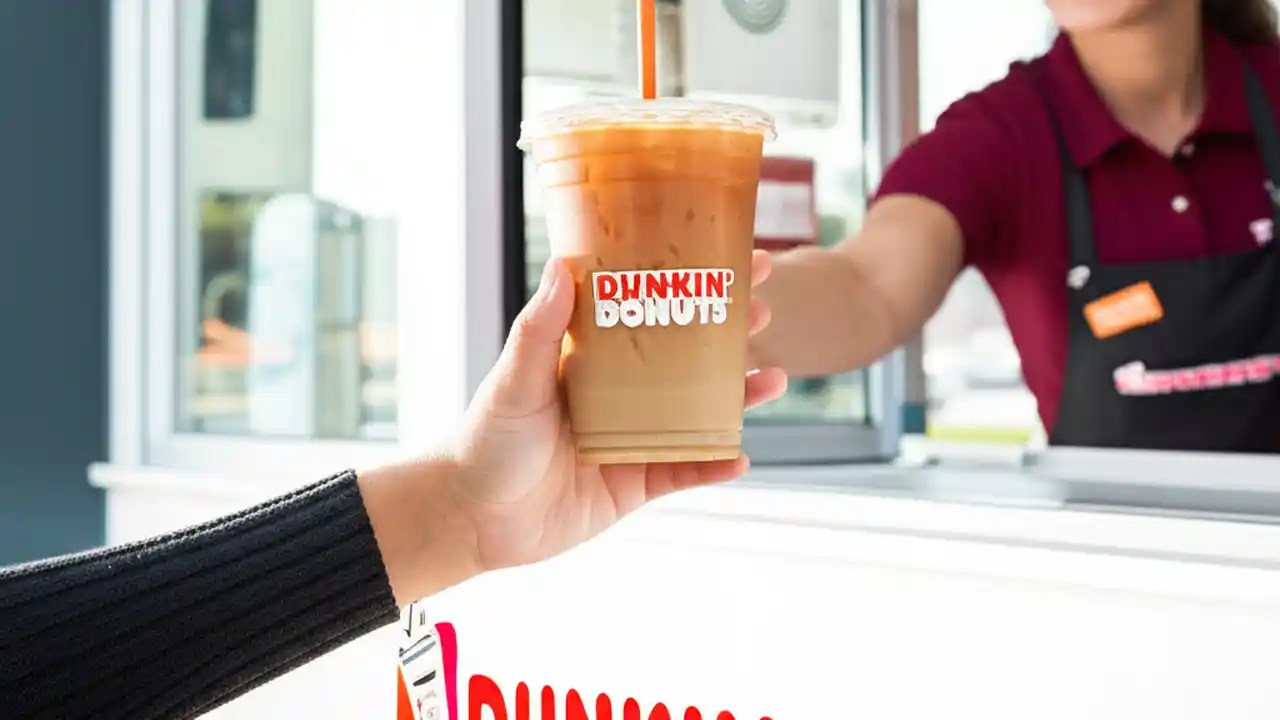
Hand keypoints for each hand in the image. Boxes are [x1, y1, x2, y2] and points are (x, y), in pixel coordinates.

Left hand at [361, 251, 785, 604]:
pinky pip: (686, 472)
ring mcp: (633, 439)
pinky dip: (715, 465)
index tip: (730, 257)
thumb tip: (563, 266)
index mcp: (593, 358)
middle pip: (686, 357)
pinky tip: (741, 456)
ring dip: (737, 397)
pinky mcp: (635, 485)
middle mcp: (619, 394)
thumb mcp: (515, 378)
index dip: (689, 284)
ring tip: (774, 378)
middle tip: (764, 310)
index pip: (649, 309)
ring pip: (698, 413)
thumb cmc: (485, 439)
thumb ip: (541, 328)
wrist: (472, 517)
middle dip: (728, 333)